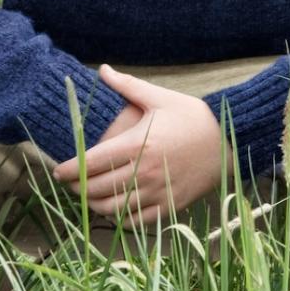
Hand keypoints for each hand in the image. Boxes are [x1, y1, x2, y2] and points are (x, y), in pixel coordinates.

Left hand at [53, 65, 224, 224]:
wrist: (231, 141)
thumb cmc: (193, 117)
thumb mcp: (160, 98)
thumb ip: (127, 86)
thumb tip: (102, 69)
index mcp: (138, 144)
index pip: (92, 163)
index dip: (70, 170)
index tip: (58, 172)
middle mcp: (144, 171)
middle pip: (98, 188)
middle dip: (78, 188)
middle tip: (70, 184)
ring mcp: (157, 192)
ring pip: (113, 208)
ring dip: (94, 205)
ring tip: (87, 197)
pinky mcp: (170, 206)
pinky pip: (136, 221)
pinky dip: (119, 219)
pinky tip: (112, 210)